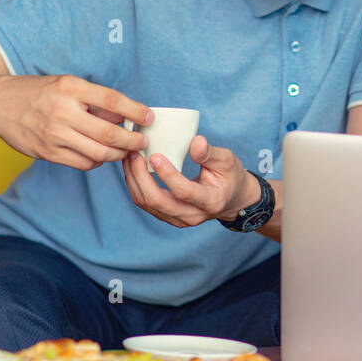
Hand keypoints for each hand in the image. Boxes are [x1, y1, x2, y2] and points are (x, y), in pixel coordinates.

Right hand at [0, 74, 150, 170]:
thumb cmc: (38, 92)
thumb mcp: (65, 84)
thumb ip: (93, 99)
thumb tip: (125, 116)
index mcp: (70, 88)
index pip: (112, 100)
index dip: (135, 111)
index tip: (149, 117)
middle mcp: (63, 111)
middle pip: (110, 133)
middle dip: (133, 140)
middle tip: (143, 142)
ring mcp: (54, 134)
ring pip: (99, 152)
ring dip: (118, 154)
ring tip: (126, 150)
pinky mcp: (47, 152)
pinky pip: (83, 162)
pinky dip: (97, 161)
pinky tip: (101, 154)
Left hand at [121, 133, 258, 228]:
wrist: (231, 199)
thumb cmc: (230, 177)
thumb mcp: (228, 161)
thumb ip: (210, 153)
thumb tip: (195, 141)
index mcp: (210, 201)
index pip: (184, 192)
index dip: (168, 175)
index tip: (155, 155)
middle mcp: (192, 215)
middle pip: (158, 201)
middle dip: (141, 177)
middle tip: (134, 153)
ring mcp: (178, 219)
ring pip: (147, 203)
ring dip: (134, 180)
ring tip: (130, 157)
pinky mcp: (168, 216)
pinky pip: (145, 203)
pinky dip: (136, 185)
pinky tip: (133, 168)